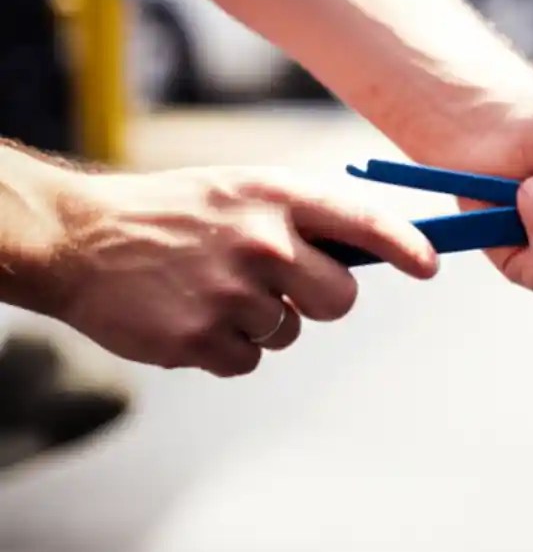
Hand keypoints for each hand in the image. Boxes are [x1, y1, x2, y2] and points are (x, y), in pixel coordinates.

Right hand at [48, 167, 436, 376]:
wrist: (82, 239)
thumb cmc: (178, 214)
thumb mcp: (242, 191)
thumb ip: (303, 218)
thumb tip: (375, 253)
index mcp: (276, 197)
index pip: (363, 223)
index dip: (406, 246)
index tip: (431, 266)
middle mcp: (261, 241)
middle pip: (341, 301)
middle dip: (319, 301)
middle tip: (278, 285)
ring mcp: (231, 292)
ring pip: (289, 332)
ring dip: (259, 321)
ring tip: (210, 288)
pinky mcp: (199, 338)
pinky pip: (248, 360)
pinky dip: (226, 348)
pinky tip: (190, 314)